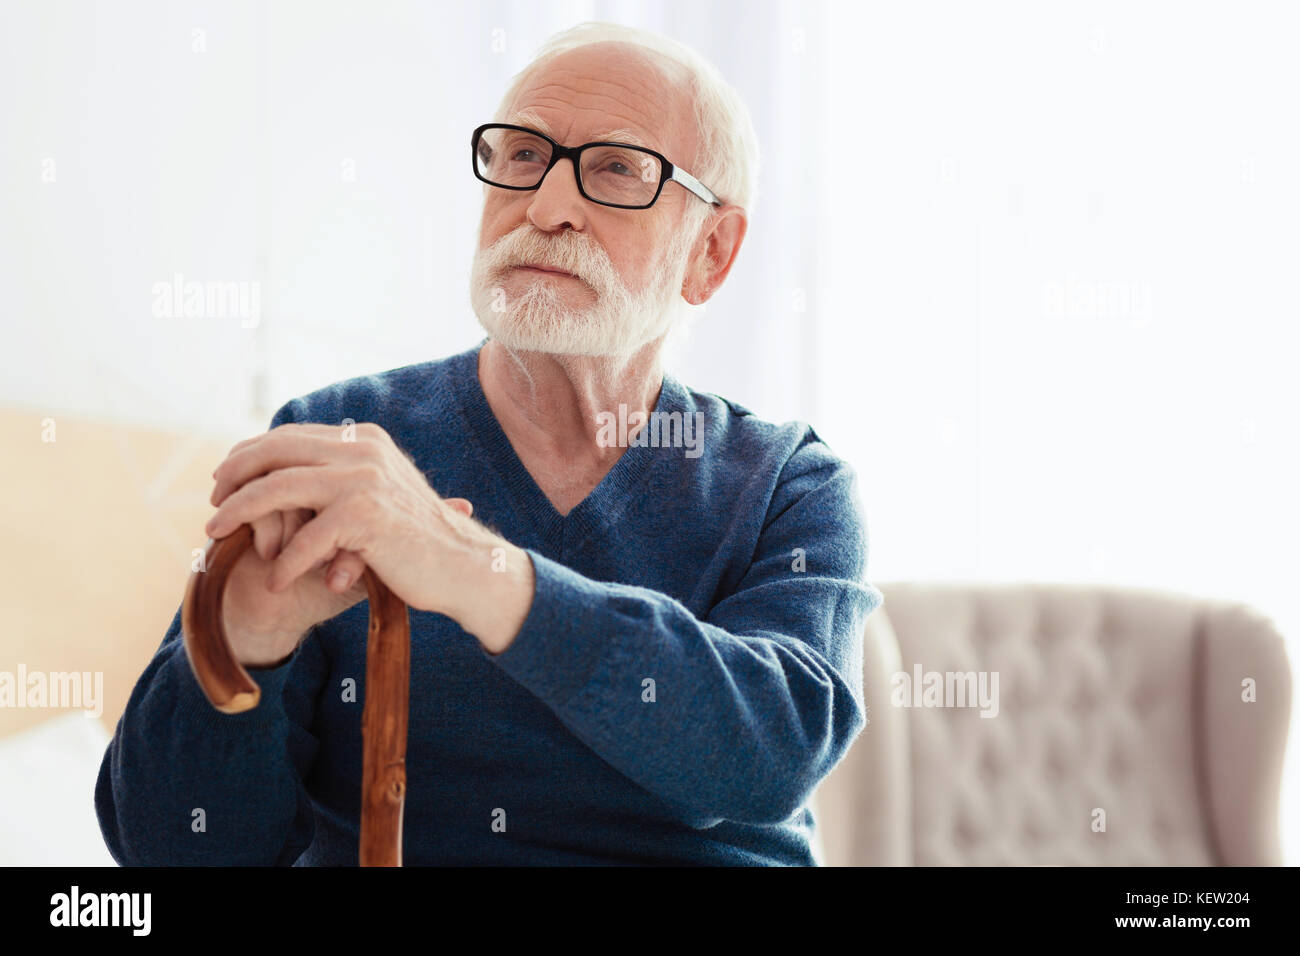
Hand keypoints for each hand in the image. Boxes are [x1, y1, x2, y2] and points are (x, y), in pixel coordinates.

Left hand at [205, 422, 533, 649]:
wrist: (465, 567)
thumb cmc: (418, 540)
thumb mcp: (380, 494)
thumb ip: (342, 479)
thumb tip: (287, 477)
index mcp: (364, 439)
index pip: (289, 435)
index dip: (249, 455)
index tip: (224, 480)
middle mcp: (362, 450)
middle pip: (274, 452)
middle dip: (234, 478)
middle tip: (212, 505)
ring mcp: (364, 479)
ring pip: (277, 488)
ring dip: (239, 513)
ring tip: (216, 536)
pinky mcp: (365, 516)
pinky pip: (304, 540)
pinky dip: (284, 563)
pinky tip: (275, 581)